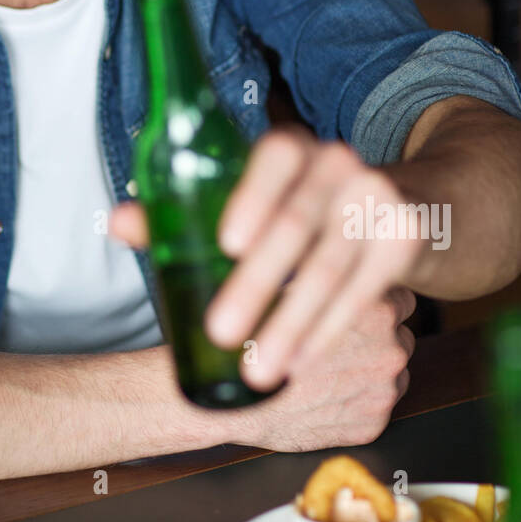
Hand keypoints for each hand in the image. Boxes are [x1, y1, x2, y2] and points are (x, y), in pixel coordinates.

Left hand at [109, 126, 427, 389]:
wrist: (398, 203)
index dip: (253, 199)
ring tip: (258, 372)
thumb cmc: (293, 208)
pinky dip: (329, 332)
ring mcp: (377, 202)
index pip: (274, 162)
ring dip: (293, 323)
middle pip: (297, 226)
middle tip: (221, 332)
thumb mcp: (246, 201)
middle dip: (259, 285)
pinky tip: (301, 364)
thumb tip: (117, 221)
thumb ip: (180, 212)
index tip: (226, 244)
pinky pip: (363, 294)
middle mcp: (338, 165)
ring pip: (330, 268)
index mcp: (291, 149)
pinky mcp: (403, 242)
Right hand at [230, 289, 414, 451]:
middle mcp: (390, 347)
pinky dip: (360, 400)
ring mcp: (385, 388)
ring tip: (333, 369)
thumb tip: (333, 258)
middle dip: (377, 338)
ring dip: (372, 368)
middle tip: (343, 342)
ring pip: (392, 371)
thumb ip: (325, 276)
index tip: (360, 308)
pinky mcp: (375, 421)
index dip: (377, 303)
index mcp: (376, 308)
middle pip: (400, 334)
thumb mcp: (292, 288)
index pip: (400, 298)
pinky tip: (330, 394)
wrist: (243, 400)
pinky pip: (377, 404)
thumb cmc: (263, 341)